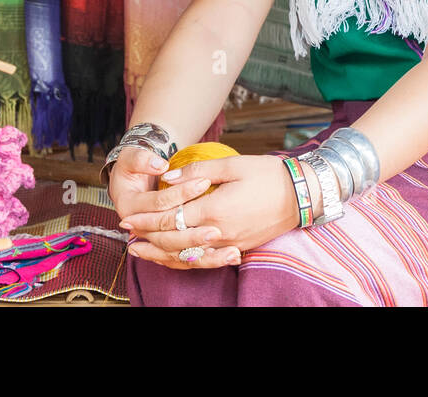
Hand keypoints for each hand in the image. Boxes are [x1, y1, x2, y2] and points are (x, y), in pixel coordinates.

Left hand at [120, 155, 305, 268]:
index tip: (126, 218)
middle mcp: (219, 233)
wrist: (302, 195)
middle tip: (126, 232)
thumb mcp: (232, 165)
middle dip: (147, 237)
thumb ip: (197, 173)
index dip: (146, 220)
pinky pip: (204, 262)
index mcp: (214, 209)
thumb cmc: (267, 175)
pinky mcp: (238, 249)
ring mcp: (229, 244)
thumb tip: (168, 177)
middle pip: (174, 241)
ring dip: (161, 255)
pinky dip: (184, 262)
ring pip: (187, 257)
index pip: (170, 219)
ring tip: (140, 251)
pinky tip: (172, 258)